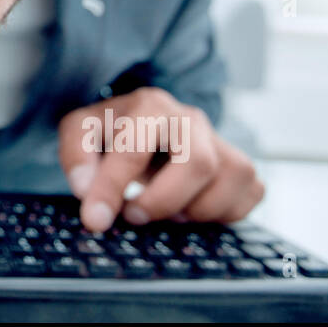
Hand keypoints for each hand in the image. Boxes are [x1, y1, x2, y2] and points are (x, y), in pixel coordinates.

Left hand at [57, 85, 263, 232]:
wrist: (143, 124)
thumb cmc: (112, 131)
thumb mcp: (81, 131)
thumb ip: (76, 155)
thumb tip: (87, 191)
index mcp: (149, 106)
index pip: (134, 149)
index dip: (112, 188)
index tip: (95, 220)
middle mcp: (191, 119)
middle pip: (198, 163)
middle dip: (163, 200)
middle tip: (134, 214)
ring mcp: (220, 141)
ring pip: (231, 178)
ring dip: (197, 209)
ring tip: (167, 211)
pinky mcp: (241, 166)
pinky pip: (251, 193)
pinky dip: (225, 212)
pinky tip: (194, 209)